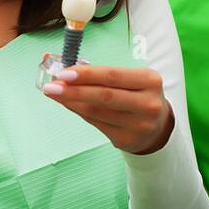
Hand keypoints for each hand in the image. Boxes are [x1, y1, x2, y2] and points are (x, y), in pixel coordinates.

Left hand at [42, 65, 172, 154]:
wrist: (157, 126)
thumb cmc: (137, 95)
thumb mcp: (130, 79)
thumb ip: (100, 74)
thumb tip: (64, 69)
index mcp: (149, 80)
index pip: (112, 75)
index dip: (86, 74)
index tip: (64, 73)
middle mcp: (148, 103)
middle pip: (104, 96)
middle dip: (74, 90)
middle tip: (52, 86)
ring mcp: (139, 124)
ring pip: (97, 112)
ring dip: (72, 102)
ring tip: (55, 93)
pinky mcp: (127, 139)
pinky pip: (96, 123)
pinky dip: (79, 112)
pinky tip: (68, 104)